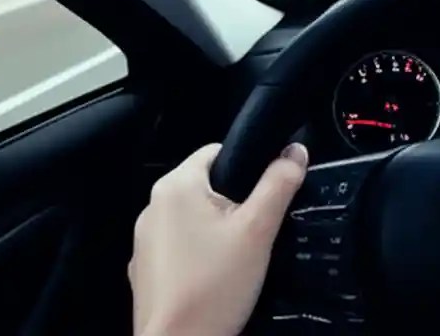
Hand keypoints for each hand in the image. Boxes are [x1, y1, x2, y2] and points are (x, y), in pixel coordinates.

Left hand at [130, 142, 308, 335]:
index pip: (216, 151)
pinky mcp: (145, 268)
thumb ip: (279, 184)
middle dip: (234, 203)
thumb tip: (295, 152)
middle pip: (206, 186)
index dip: (248, 166)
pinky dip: (199, 255)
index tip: (265, 193)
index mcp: (176, 186)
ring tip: (238, 258)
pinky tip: (216, 277)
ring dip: (216, 230)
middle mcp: (153, 206)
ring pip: (193, 218)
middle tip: (256, 231)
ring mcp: (145, 239)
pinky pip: (180, 247)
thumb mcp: (258, 230)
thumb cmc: (213, 287)